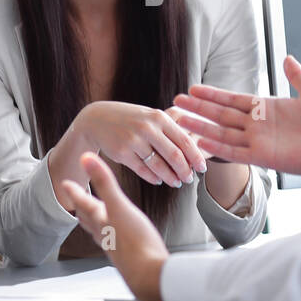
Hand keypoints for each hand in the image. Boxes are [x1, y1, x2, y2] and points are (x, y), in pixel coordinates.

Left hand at [57, 153, 168, 300]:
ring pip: (101, 233)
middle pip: (89, 220)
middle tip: (77, 202)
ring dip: (96, 224)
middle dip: (83, 209)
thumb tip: (85, 158)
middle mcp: (106, 236)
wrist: (151, 276)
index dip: (75, 192)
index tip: (66, 184)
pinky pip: (117, 243)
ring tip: (96, 219)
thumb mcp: (120, 206)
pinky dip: (114, 236)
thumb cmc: (136, 242)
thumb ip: (104, 182)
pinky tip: (121, 238)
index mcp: (102, 221)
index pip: (84, 203)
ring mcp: (117, 249)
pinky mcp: (130, 258)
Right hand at [74, 101, 208, 187]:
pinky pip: (143, 170)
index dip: (196, 157)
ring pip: (159, 166)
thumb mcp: (150, 117)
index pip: (184, 141)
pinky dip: (153, 178)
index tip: (202, 168)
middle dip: (185, 171)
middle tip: (189, 179)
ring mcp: (133, 140)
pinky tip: (158, 180)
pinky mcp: (122, 153)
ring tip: (175, 183)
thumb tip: (192, 155)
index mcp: (159, 117)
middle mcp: (147, 128)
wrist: (97, 119)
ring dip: (170, 178)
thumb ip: (170, 131)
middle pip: (174, 156)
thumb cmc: (131, 119)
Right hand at [173, 55, 300, 180]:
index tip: (193, 89)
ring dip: (201, 127)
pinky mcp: (263, 157)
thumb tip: (288, 58)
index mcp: (266, 109)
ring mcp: (258, 142)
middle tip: (177, 101)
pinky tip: (200, 142)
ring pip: (222, 133)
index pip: (232, 100)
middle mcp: (257, 125)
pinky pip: (235, 152)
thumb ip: (296, 76)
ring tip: (181, 120)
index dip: (212, 95)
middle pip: (221, 115)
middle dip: (199, 108)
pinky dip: (217, 148)